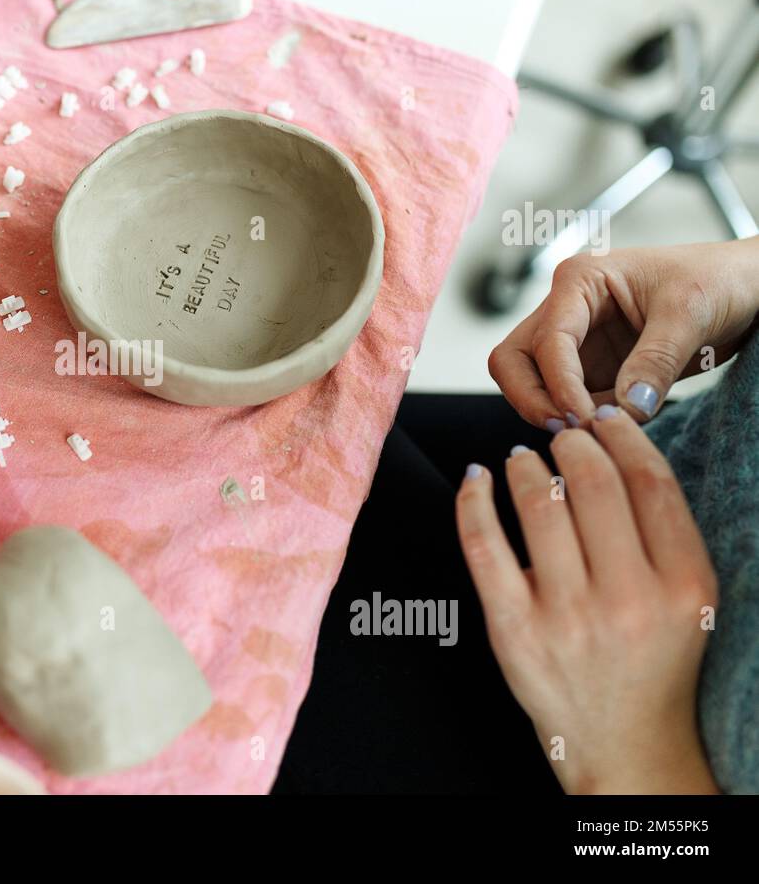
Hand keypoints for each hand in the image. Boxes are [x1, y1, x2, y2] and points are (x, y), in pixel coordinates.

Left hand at [455, 406, 718, 793]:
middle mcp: (628, 599)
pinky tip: (476, 479)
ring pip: (537, 504)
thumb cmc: (652, 660)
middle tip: (561, 433)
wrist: (622, 742)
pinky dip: (473, 500)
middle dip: (572, 442)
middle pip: (593, 484)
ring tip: (522, 457)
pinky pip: (483, 544)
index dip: (624, 437)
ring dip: (525, 465)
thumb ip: (663, 534)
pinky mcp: (513, 629)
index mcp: (683, 585)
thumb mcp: (688, 601)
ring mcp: (566, 615)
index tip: (604, 419)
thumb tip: (615, 450)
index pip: (650, 483)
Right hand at [489, 238, 758, 425]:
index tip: (583, 419)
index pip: (547, 341)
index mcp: (580, 281)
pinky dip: (580, 419)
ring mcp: (575, 341)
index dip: (559, 384)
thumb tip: (625, 410)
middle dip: (532, 399)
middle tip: (569, 430)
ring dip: (552, 412)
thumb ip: (655, 361)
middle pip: (512, 361)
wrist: (749, 287)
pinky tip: (612, 428)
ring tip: (597, 432)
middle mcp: (565, 309)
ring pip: (528, 383)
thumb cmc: (719, 279)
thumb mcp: (691, 313)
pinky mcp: (592, 369)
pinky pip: (567, 401)